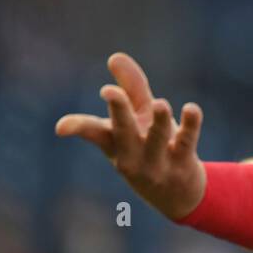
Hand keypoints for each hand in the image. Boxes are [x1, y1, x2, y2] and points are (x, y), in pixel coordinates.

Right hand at [54, 52, 206, 220]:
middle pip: (123, 131)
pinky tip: (191, 109)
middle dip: (118, 112)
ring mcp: (157, 161)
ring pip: (157, 138)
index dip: (76, 127)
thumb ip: (131, 88)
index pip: (92, 132)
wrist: (178, 195)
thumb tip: (115, 56)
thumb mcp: (140, 119)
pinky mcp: (183, 163)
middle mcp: (132, 153)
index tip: (61, 127)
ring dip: (159, 121)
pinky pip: (187, 142)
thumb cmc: (151, 149)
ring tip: (161, 103)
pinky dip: (190, 125)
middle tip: (110, 92)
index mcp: (114, 141)